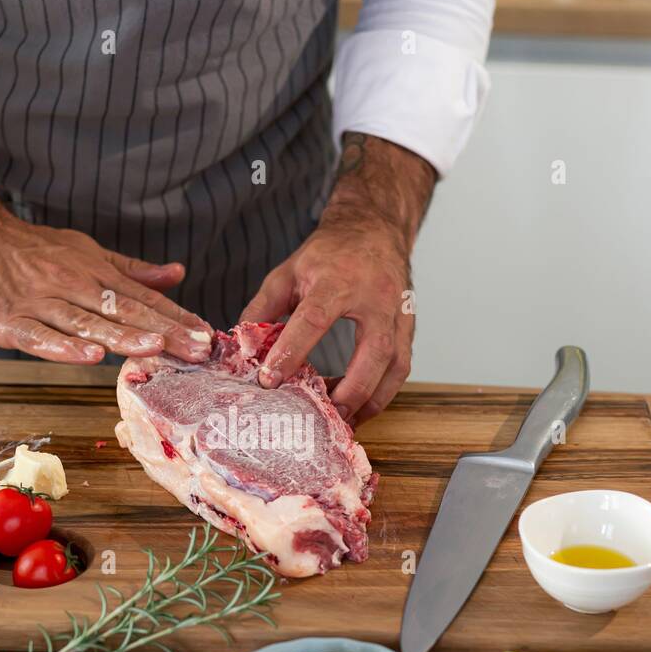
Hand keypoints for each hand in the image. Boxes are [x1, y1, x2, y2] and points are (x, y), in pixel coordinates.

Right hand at [0, 132, 211, 365]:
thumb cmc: (32, 249)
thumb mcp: (87, 253)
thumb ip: (132, 271)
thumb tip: (177, 274)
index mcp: (94, 273)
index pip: (143, 299)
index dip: (176, 318)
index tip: (207, 337)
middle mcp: (73, 286)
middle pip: (123, 312)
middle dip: (163, 332)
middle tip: (197, 350)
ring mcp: (41, 303)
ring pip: (85, 323)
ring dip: (120, 337)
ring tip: (154, 349)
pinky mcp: (10, 321)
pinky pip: (40, 336)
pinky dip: (62, 347)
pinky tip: (87, 357)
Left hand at [240, 134, 434, 424]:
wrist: (374, 230)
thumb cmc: (328, 255)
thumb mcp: (288, 272)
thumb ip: (263, 309)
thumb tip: (242, 347)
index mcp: (338, 280)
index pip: (315, 319)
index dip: (292, 351)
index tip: (270, 380)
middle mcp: (376, 298)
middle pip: (372, 351)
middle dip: (350, 389)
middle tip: (324, 416)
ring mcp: (399, 314)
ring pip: (395, 366)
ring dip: (371, 399)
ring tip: (343, 420)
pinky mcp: (408, 327)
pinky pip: (402, 367)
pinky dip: (383, 393)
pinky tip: (360, 407)